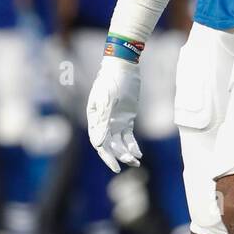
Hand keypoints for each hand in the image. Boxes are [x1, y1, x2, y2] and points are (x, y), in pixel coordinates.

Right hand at [86, 56, 141, 172]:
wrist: (123, 67)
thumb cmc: (113, 81)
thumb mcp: (108, 100)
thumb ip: (103, 121)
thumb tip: (98, 144)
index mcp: (95, 119)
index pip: (99, 142)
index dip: (106, 156)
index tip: (116, 166)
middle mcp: (103, 122)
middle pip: (109, 145)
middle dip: (119, 156)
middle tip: (130, 164)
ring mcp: (115, 121)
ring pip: (119, 143)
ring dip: (127, 153)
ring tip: (137, 161)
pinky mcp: (126, 119)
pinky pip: (128, 137)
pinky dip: (133, 146)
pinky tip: (139, 154)